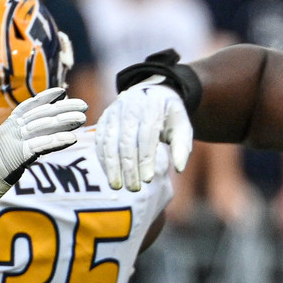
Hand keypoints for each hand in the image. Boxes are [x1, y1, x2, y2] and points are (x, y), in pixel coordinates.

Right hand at [0, 86, 88, 181]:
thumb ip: (14, 150)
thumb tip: (28, 150)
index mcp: (4, 131)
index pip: (26, 109)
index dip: (44, 99)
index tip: (61, 91)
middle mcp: (7, 133)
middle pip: (38, 115)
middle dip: (62, 108)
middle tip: (82, 104)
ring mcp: (10, 143)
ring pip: (41, 127)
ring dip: (64, 121)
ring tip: (82, 118)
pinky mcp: (14, 157)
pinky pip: (39, 146)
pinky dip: (56, 141)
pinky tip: (72, 138)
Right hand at [94, 77, 192, 191]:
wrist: (150, 93)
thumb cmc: (169, 116)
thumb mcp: (182, 126)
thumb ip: (182, 147)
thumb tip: (179, 169)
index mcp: (151, 108)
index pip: (146, 136)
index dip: (146, 159)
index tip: (148, 180)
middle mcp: (129, 108)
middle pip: (126, 141)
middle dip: (129, 167)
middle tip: (134, 189)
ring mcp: (113, 112)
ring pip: (109, 141)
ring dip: (112, 166)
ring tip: (118, 187)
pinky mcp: (104, 119)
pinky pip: (100, 140)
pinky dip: (103, 159)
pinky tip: (109, 174)